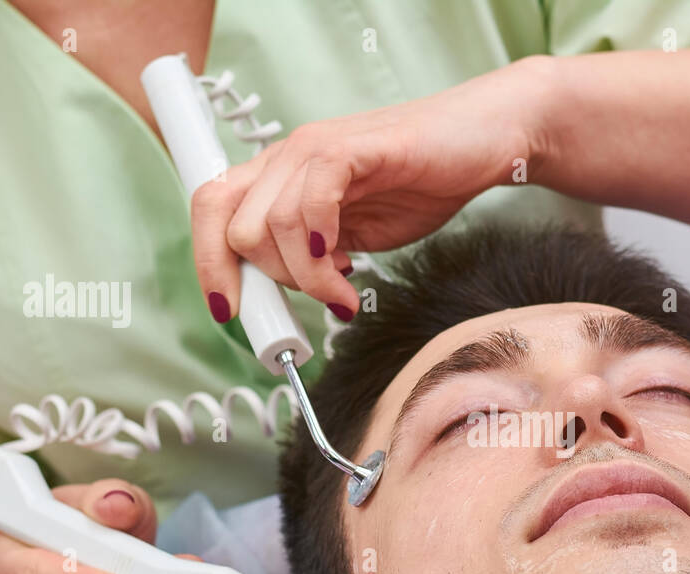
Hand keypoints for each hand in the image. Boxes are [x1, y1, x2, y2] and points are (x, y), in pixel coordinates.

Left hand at [190, 56, 549, 320]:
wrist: (479, 144)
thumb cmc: (421, 184)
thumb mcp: (353, 233)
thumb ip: (315, 256)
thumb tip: (287, 291)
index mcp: (280, 177)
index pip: (212, 211)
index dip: (209, 265)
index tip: (232, 313)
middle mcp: (287, 157)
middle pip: (233, 227)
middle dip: (272, 282)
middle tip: (317, 300)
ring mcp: (314, 147)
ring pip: (269, 227)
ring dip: (308, 280)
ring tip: (346, 291)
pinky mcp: (349, 147)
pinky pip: (309, 203)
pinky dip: (320, 248)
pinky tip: (349, 265)